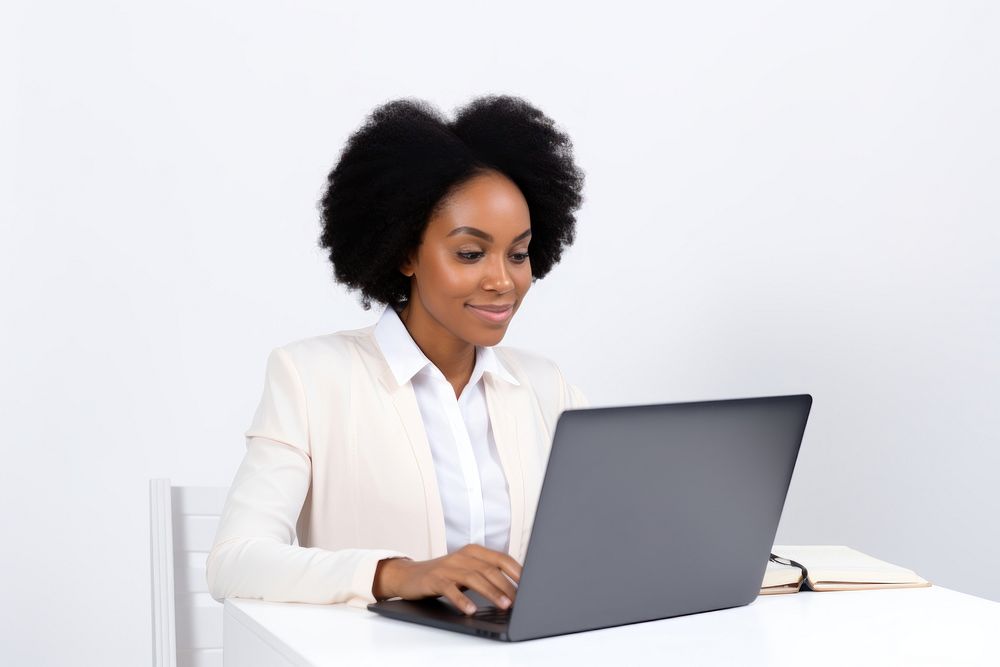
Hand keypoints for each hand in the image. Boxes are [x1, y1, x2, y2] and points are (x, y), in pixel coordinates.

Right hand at [372, 544, 521, 614]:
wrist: (409, 575)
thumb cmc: (444, 574)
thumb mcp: (467, 570)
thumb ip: (486, 574)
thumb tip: (515, 590)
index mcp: (474, 551)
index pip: (501, 558)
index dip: (517, 570)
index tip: (530, 584)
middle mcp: (463, 556)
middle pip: (490, 569)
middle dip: (507, 586)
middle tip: (520, 600)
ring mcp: (448, 567)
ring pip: (474, 578)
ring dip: (491, 592)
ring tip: (504, 605)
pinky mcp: (435, 579)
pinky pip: (450, 589)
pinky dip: (461, 599)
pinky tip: (470, 609)